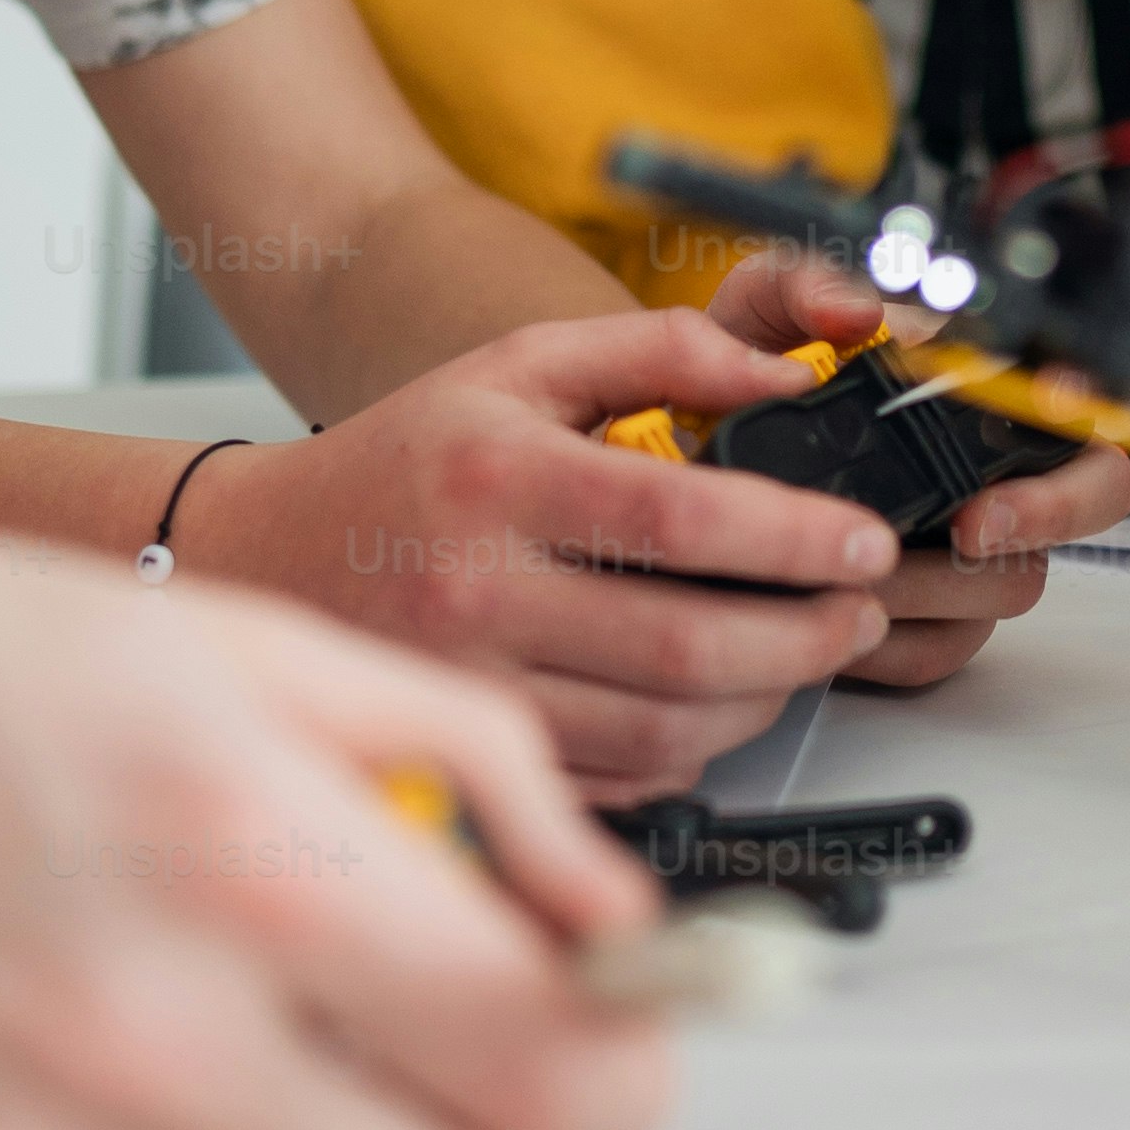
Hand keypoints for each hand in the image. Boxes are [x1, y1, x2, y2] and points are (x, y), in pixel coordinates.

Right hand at [0, 541, 672, 1129]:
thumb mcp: (229, 638)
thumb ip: (460, 761)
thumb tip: (601, 898)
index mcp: (252, 871)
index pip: (552, 1069)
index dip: (630, 1059)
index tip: (631, 1036)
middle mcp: (154, 1054)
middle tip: (474, 1064)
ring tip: (202, 998)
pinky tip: (56, 1044)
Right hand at [185, 304, 899, 795]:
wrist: (265, 556)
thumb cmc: (409, 457)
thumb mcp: (521, 363)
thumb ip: (661, 350)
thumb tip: (790, 375)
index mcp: (498, 482)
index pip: (677, 520)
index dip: (794, 538)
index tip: (864, 541)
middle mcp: (477, 593)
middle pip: (685, 646)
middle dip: (807, 637)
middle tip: (859, 610)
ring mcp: (470, 689)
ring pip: (664, 730)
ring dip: (767, 700)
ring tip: (807, 653)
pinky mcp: (475, 755)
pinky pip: (620, 778)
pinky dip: (695, 751)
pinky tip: (721, 701)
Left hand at [689, 244, 1129, 690]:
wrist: (682, 448)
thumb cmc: (748, 372)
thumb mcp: (764, 307)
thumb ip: (806, 286)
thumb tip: (858, 311)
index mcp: (976, 391)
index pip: (1082, 407)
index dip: (1085, 405)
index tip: (1051, 417)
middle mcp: (993, 471)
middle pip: (1087, 503)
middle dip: (1039, 517)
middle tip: (970, 524)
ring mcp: (967, 554)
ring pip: (1007, 585)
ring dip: (939, 582)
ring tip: (863, 565)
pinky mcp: (925, 623)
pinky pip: (938, 649)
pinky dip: (891, 639)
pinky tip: (838, 613)